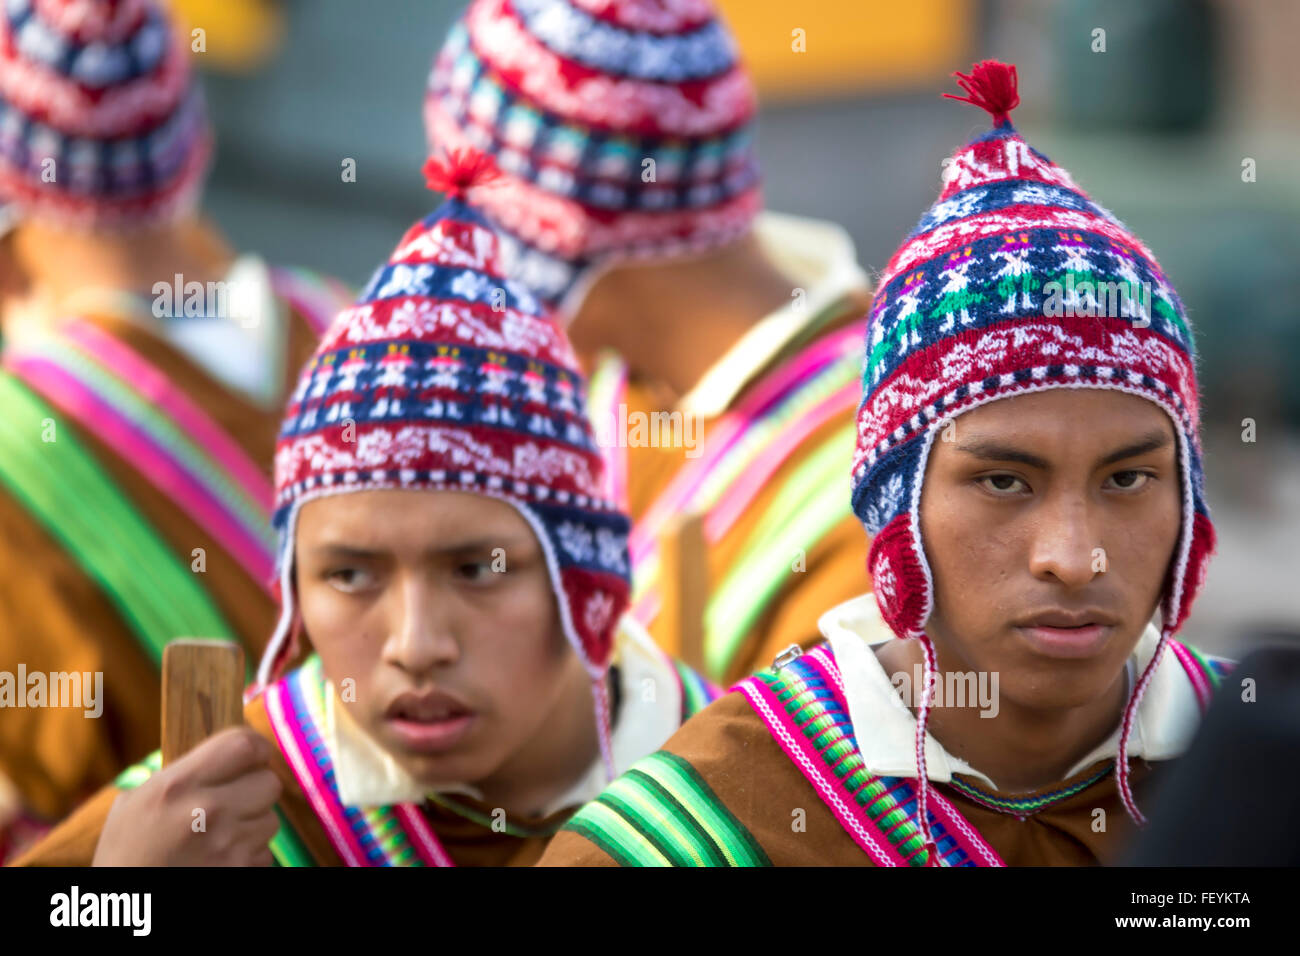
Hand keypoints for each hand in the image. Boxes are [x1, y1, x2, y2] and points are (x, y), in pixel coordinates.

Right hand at [93, 727, 282, 865]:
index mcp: (178, 786)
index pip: (243, 745)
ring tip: (223, 834)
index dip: (256, 747)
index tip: (255, 754)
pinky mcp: (239, 871)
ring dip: (253, 825)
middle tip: (237, 798)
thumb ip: (179, 775)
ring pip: (271, 820)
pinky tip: (221, 858)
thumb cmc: (125, 853)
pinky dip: (250, 855)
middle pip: (269, 782)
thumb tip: (221, 757)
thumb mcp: (135, 802)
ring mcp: (227, 846)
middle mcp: (208, 812)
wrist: (128, 904)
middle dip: (257, 789)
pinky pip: (265, 853)